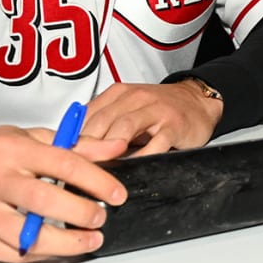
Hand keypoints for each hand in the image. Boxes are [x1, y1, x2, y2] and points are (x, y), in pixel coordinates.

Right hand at [0, 126, 129, 261]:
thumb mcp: (25, 138)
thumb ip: (73, 145)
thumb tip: (116, 147)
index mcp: (11, 148)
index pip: (64, 163)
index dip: (97, 181)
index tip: (116, 194)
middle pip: (47, 202)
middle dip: (83, 213)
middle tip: (100, 218)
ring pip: (30, 237)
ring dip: (69, 243)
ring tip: (89, 240)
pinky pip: (13, 255)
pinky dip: (42, 255)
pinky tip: (57, 248)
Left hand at [82, 80, 225, 156]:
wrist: (197, 101)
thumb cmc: (159, 109)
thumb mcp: (126, 110)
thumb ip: (103, 124)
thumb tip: (74, 148)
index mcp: (118, 94)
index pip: (87, 115)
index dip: (73, 138)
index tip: (64, 156)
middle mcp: (135, 98)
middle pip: (102, 122)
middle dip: (87, 147)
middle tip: (76, 167)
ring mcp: (155, 111)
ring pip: (124, 129)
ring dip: (109, 150)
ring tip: (100, 168)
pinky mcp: (174, 126)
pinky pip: (154, 144)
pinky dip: (141, 157)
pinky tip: (132, 168)